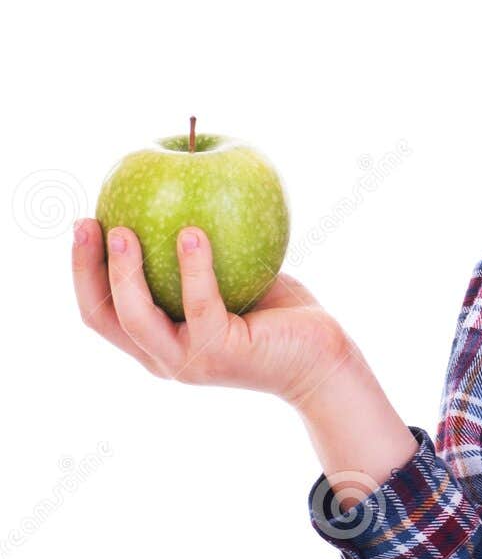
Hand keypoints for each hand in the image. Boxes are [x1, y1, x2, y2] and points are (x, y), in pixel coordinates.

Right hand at [72, 218, 355, 409]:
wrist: (323, 357)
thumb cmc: (278, 314)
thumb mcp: (230, 279)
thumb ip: (200, 257)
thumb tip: (176, 198)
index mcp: (156, 341)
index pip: (101, 310)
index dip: (83, 270)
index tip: (83, 222)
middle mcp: (164, 357)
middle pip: (103, 316)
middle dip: (86, 269)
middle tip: (87, 221)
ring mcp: (191, 360)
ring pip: (138, 317)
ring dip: (125, 272)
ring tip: (123, 229)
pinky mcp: (223, 354)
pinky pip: (201, 304)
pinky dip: (193, 268)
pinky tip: (191, 233)